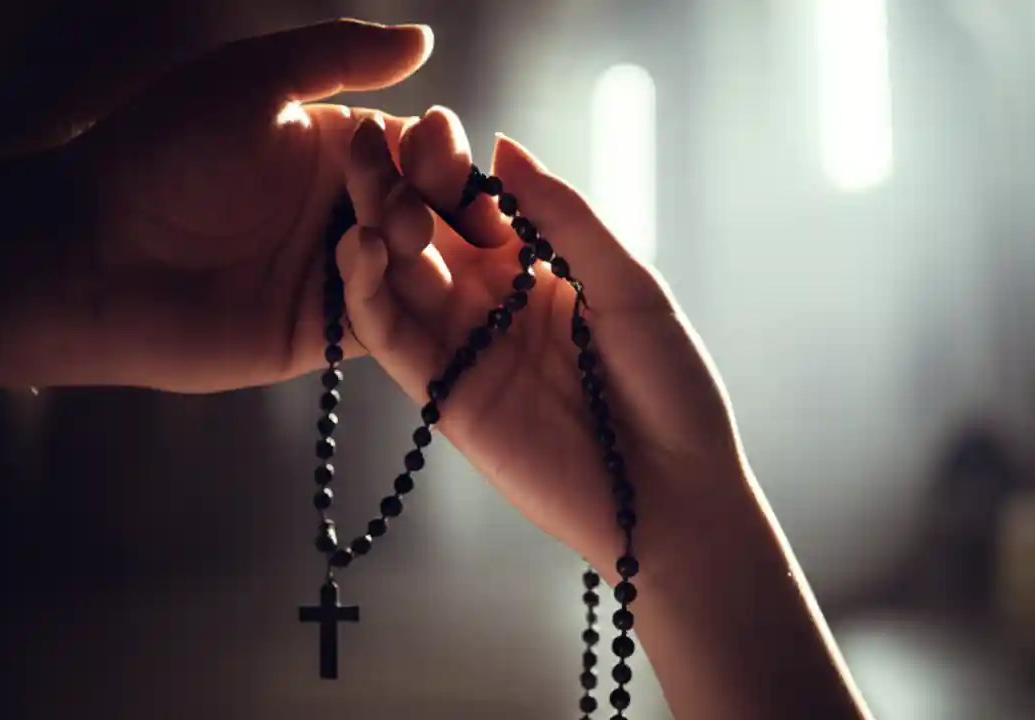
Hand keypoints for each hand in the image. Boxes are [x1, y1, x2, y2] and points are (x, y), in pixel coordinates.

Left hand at [16, 20, 429, 390]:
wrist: (93, 249)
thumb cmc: (164, 151)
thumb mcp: (255, 79)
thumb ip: (341, 55)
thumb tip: (426, 38)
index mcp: (337, 149)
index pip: (420, 150)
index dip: (442, 148)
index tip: (437, 142)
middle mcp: (344, 211)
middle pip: (429, 209)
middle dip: (437, 199)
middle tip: (416, 195)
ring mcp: (337, 274)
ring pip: (414, 265)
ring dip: (415, 243)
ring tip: (394, 228)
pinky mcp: (324, 333)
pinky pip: (381, 317)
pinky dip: (383, 288)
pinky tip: (359, 257)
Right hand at [337, 107, 745, 572]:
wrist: (673, 489)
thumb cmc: (669, 384)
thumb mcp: (627, 284)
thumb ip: (563, 218)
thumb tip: (504, 145)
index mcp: (536, 268)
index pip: (474, 204)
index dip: (448, 165)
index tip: (428, 122)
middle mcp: (490, 302)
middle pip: (425, 233)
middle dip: (395, 185)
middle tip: (367, 139)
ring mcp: (463, 348)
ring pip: (394, 279)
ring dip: (371, 228)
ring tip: (362, 183)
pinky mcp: (443, 397)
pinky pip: (389, 340)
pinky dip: (366, 295)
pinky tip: (362, 247)